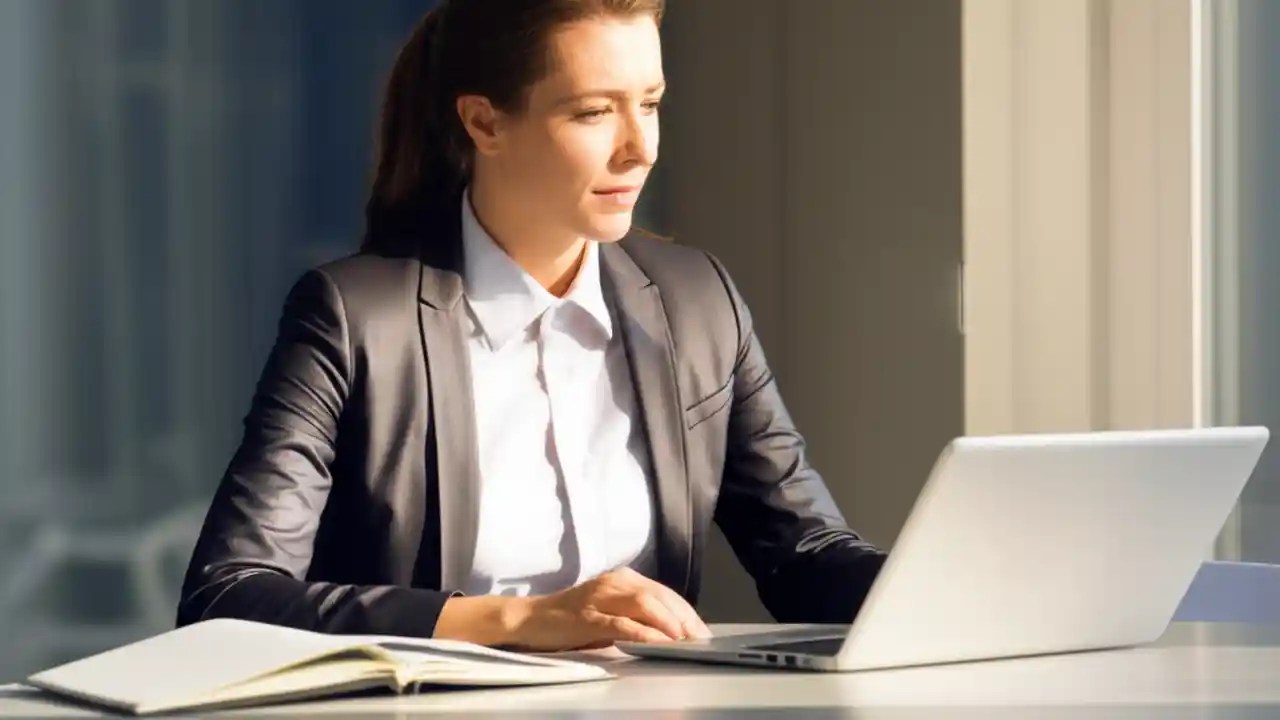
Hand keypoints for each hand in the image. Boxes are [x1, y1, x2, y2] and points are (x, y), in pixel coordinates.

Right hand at [511, 567, 712, 650]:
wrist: (530, 619)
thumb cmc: (572, 619)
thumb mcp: (609, 611)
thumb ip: (636, 615)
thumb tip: (672, 632)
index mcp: (623, 579)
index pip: (664, 593)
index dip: (686, 612)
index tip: (702, 632)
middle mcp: (615, 582)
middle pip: (660, 596)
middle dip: (685, 619)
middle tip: (701, 640)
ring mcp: (600, 597)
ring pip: (645, 604)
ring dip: (669, 623)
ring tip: (685, 640)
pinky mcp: (588, 616)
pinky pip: (622, 623)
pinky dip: (645, 633)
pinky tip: (660, 642)